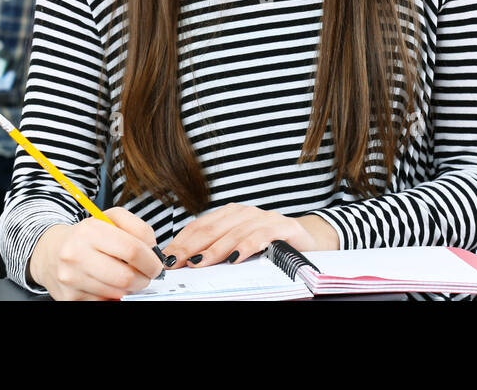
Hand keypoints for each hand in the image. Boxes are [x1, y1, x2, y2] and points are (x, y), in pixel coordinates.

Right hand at [30, 206, 162, 300]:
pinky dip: (113, 294)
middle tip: (146, 275)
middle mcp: (77, 254)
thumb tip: (153, 251)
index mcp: (91, 230)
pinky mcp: (69, 297)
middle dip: (144, 279)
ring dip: (130, 288)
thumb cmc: (87, 235)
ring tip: (128, 277)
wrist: (51, 251)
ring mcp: (71, 278)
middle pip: (126, 277)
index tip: (156, 265)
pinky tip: (110, 283)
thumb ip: (139, 229)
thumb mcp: (112, 219)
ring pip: (117, 292)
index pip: (132, 250)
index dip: (151, 261)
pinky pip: (104, 300)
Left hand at [159, 203, 337, 267]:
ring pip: (235, 232)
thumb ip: (218, 249)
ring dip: (215, 248)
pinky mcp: (285, 228)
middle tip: (175, 262)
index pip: (200, 226)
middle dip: (190, 246)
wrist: (310, 242)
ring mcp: (266, 218)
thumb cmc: (271, 246)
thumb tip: (186, 261)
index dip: (182, 240)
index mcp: (232, 215)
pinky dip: (247, 246)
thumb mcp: (240, 246)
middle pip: (213, 228)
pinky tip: (235, 258)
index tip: (166, 257)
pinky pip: (263, 235)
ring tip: (198, 263)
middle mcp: (247, 213)